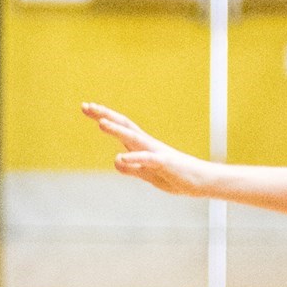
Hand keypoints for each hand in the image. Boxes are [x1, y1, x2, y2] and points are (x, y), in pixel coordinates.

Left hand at [81, 102, 210, 196]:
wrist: (200, 181)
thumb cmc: (174, 175)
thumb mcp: (147, 174)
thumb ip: (132, 168)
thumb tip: (117, 160)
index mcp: (141, 146)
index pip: (120, 127)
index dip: (103, 117)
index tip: (87, 108)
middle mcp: (147, 144)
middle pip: (124, 125)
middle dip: (105, 115)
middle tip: (86, 106)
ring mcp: (156, 152)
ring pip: (134, 138)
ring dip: (117, 130)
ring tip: (101, 123)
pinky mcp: (165, 163)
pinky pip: (148, 159)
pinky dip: (135, 158)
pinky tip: (121, 157)